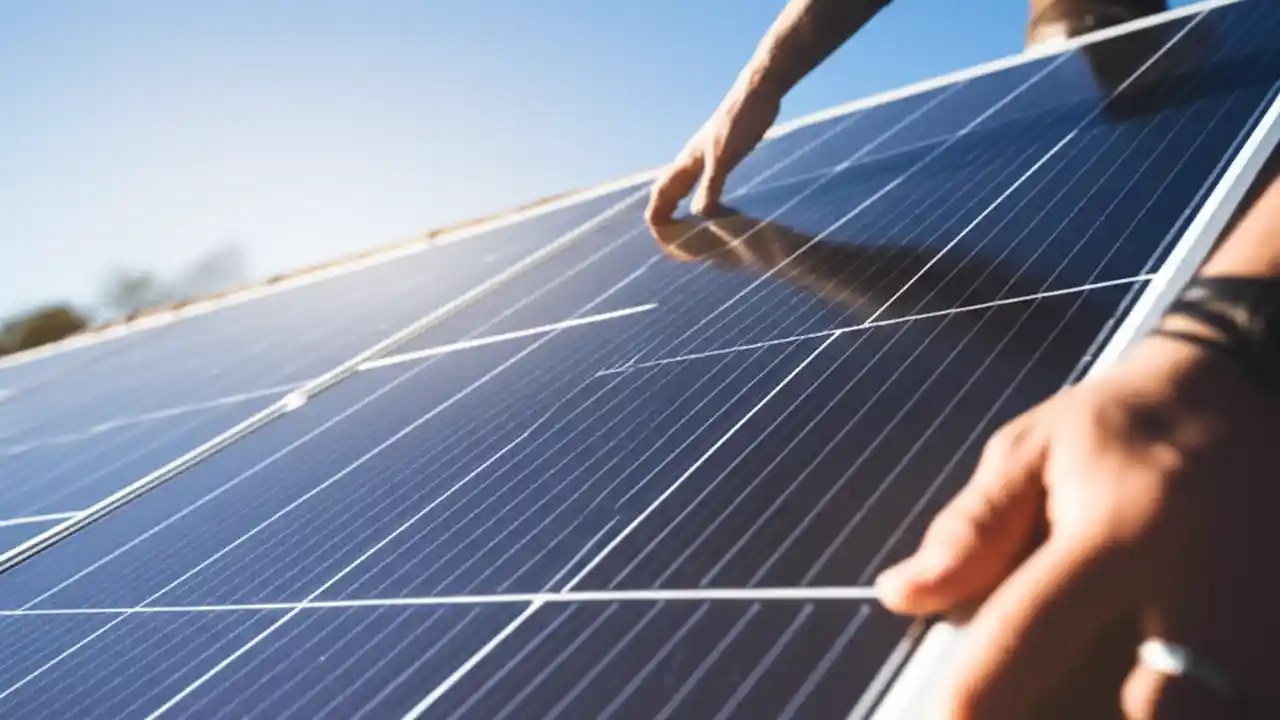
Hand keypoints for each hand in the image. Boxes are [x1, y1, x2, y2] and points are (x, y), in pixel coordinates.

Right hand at [645, 81, 779, 224]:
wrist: (758, 92)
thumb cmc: (740, 121)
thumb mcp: (724, 158)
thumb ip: (710, 186)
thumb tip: (699, 216)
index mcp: (687, 162)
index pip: (661, 194)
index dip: (657, 217)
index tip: (660, 238)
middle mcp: (692, 161)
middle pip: (669, 192)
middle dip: (665, 215)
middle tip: (669, 239)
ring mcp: (707, 157)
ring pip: (685, 186)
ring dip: (682, 207)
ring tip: (689, 227)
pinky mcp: (723, 154)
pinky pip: (705, 182)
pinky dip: (705, 198)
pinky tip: (717, 204)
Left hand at [874, 333, 1279, 718]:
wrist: (1241, 394)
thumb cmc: (1120, 427)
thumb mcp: (1031, 451)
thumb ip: (972, 530)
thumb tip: (901, 595)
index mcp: (1120, 534)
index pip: (1034, 629)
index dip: (983, 689)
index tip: (946, 718)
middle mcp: (1199, 591)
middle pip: (1146, 712)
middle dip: (1077, 719)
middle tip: (1023, 704)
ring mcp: (1259, 626)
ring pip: (1200, 712)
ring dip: (1138, 708)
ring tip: (1092, 684)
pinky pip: (1237, 697)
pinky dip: (1186, 701)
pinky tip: (1144, 683)